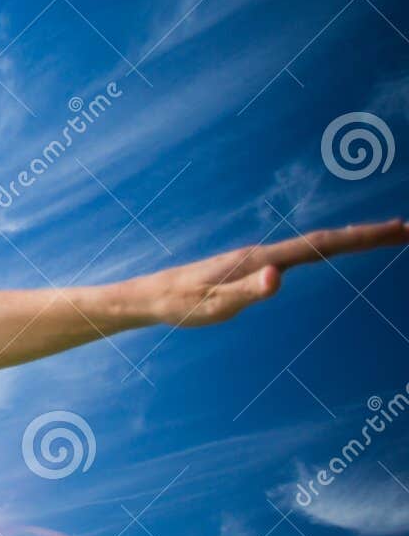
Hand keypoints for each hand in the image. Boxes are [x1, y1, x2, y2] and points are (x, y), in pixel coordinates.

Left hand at [141, 218, 407, 327]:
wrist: (152, 295)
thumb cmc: (181, 305)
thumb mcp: (214, 306)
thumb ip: (247, 293)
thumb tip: (280, 276)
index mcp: (261, 261)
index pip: (321, 246)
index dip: (361, 237)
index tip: (399, 229)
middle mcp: (264, 254)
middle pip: (325, 241)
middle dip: (367, 235)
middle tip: (407, 229)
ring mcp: (259, 258)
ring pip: (314, 245)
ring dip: (350, 239)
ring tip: (385, 235)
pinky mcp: (252, 266)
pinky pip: (299, 253)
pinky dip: (325, 248)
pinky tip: (330, 251)